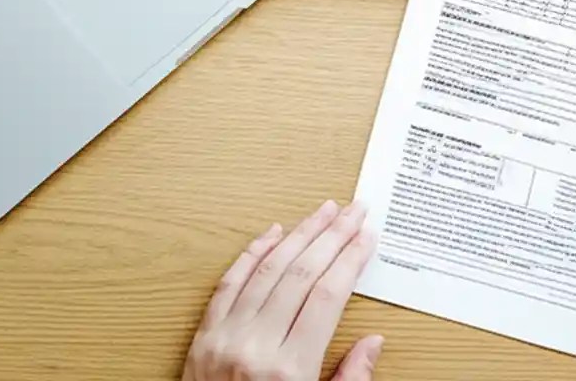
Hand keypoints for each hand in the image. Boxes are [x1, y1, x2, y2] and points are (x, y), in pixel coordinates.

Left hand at [183, 201, 382, 380]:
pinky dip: (251, 254)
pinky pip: (228, 284)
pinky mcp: (202, 338)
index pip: (328, 295)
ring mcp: (224, 339)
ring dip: (299, 234)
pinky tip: (272, 233)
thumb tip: (373, 343)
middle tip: (353, 211)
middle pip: (302, 273)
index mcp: (289, 370)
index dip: (351, 259)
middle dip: (332, 235)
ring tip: (322, 211)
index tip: (367, 236)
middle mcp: (255, 347)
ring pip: (267, 269)